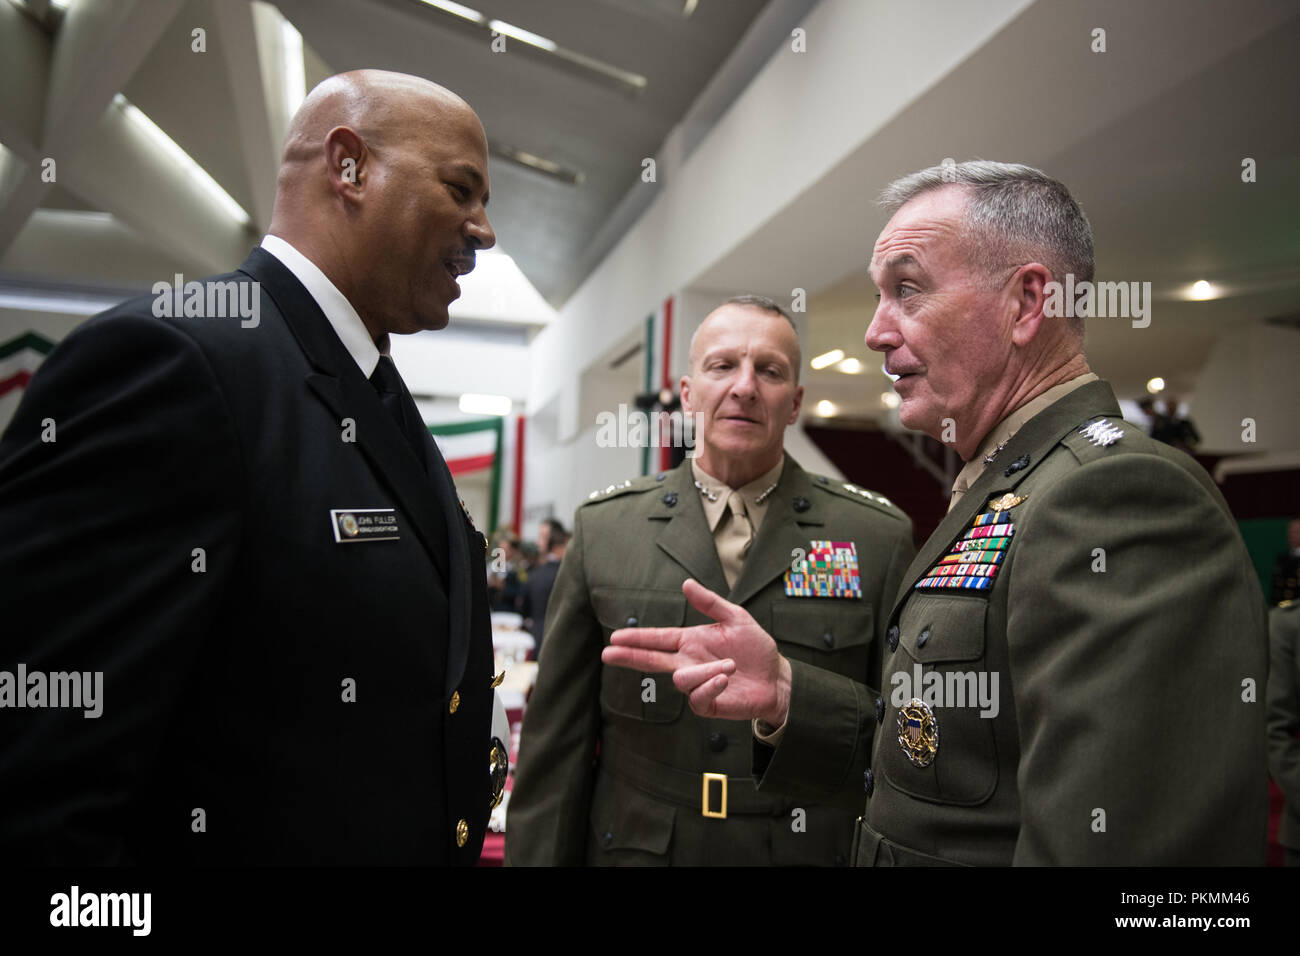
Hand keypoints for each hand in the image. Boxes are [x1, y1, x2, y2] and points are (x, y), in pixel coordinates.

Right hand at [602, 578, 791, 725]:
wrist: (777, 678)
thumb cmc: (756, 649)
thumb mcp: (736, 618)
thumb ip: (710, 602)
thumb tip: (686, 583)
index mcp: (690, 641)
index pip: (657, 638)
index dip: (637, 638)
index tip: (616, 637)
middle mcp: (688, 662)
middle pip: (651, 660)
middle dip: (630, 656)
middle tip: (608, 654)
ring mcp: (696, 684)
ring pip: (681, 679)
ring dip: (705, 671)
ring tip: (730, 666)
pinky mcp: (706, 704)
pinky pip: (697, 697)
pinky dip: (710, 685)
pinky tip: (725, 678)